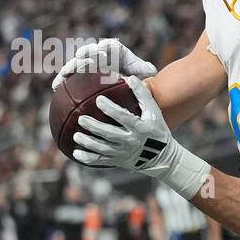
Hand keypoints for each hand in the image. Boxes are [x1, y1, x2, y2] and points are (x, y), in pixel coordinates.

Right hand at [53, 38, 157, 91]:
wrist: (126, 80)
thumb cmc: (135, 73)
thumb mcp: (142, 71)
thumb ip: (145, 69)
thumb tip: (151, 70)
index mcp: (113, 49)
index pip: (108, 46)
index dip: (102, 47)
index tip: (101, 53)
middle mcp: (98, 53)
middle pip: (89, 51)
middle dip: (85, 54)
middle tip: (84, 60)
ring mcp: (88, 63)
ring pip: (76, 63)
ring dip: (71, 67)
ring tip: (65, 73)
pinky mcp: (80, 74)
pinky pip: (69, 76)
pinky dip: (62, 80)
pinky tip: (55, 87)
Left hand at [72, 76, 210, 197]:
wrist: (162, 157)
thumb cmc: (156, 130)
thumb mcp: (154, 113)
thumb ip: (143, 95)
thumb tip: (130, 78)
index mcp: (140, 128)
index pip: (124, 117)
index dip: (111, 109)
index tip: (99, 100)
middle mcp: (131, 141)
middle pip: (110, 134)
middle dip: (95, 127)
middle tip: (81, 119)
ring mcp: (123, 153)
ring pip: (103, 149)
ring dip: (89, 143)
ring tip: (76, 136)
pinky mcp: (118, 161)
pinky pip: (101, 161)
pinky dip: (88, 158)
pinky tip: (76, 153)